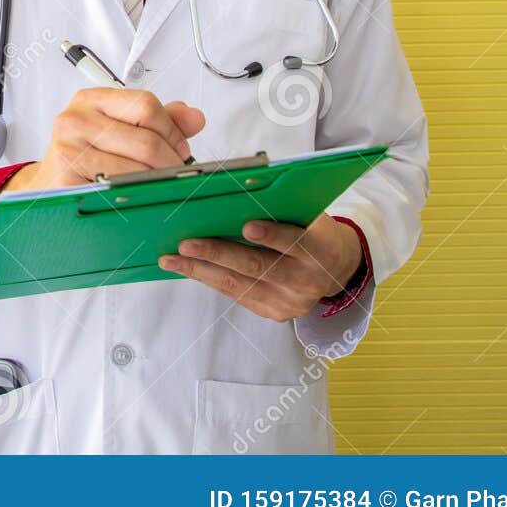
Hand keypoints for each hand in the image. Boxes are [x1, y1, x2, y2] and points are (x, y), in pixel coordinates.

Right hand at [3, 88, 205, 192]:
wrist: (49, 187)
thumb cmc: (86, 158)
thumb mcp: (120, 130)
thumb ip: (160, 121)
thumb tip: (194, 117)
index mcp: (91, 100)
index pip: (146, 104)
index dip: (172, 130)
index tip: (181, 149)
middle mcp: (75, 119)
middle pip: (146, 139)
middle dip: (171, 162)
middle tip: (177, 175)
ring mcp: (68, 148)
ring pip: (136, 168)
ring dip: (157, 183)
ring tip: (160, 188)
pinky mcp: (66, 178)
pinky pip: (117, 190)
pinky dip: (136, 196)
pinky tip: (139, 197)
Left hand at [156, 214, 363, 321]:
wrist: (336, 269)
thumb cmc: (313, 230)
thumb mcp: (309, 216)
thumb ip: (283, 210)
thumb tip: (237, 193)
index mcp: (320, 252)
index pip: (296, 244)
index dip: (272, 236)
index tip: (247, 227)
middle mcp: (306, 281)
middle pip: (258, 267)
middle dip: (218, 255)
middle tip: (186, 244)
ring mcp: (289, 302)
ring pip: (239, 285)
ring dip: (200, 271)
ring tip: (171, 259)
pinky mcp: (273, 312)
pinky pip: (235, 295)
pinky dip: (208, 279)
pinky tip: (186, 268)